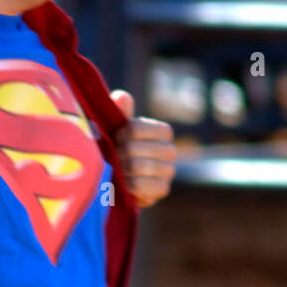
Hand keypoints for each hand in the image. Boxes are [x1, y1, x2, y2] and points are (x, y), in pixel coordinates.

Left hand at [110, 89, 175, 207]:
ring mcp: (169, 171)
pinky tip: (125, 184)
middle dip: (118, 154)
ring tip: (118, 171)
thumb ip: (121, 112)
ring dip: (121, 170)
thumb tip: (123, 97)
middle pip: (133, 148)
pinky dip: (127, 185)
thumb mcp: (118, 127)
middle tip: (114, 158)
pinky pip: (140, 185)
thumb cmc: (120, 148)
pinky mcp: (163, 189)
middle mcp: (171, 150)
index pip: (135, 128)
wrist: (124, 179)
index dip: (120, 135)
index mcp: (163, 131)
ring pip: (136, 166)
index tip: (117, 139)